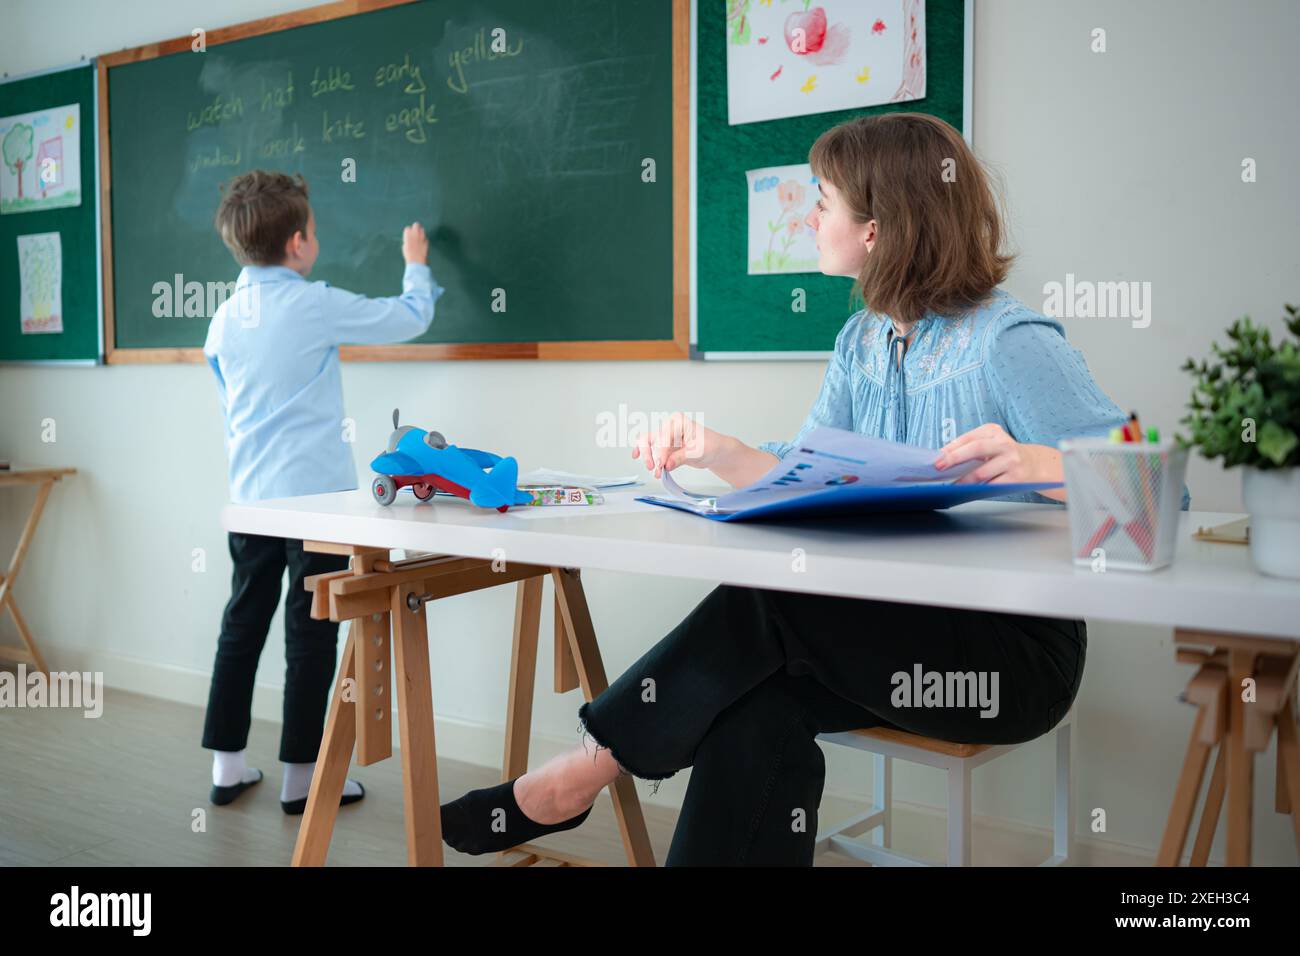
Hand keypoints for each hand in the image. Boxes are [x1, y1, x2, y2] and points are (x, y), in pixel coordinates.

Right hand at [402, 223, 428, 263]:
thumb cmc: (408, 255)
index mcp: (408, 235)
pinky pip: (425, 237)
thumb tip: (409, 238)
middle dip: (415, 227)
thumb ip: (407, 240)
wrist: (416, 260)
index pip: (407, 228)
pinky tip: (422, 243)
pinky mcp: (426, 241)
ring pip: (422, 229)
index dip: (408, 232)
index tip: (408, 235)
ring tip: (419, 237)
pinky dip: (424, 239)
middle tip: (415, 231)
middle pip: (416, 225)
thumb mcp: (405, 246)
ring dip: (420, 231)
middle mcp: (415, 234)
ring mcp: (422, 237)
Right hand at [631, 412, 732, 478]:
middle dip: (649, 454)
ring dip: (647, 457)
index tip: (661, 465)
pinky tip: (636, 456)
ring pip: (648, 444)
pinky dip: (644, 453)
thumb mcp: (698, 452)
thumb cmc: (711, 445)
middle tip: (653, 468)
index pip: (664, 438)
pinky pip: (651, 449)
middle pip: (651, 438)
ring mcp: (666, 437)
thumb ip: (681, 457)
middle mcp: (669, 426)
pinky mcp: (665, 447)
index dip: (661, 453)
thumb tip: (667, 464)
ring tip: (654, 471)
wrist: (716, 451)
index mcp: (678, 421)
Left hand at [933, 423, 1061, 486]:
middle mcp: (1003, 443)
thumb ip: (969, 448)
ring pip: (982, 472)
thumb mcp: (989, 443)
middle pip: (976, 449)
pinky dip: (978, 489)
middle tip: (940, 467)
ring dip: (964, 480)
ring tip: (952, 485)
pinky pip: (991, 485)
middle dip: (955, 458)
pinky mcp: (1015, 477)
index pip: (969, 438)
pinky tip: (969, 491)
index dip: (952, 448)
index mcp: (993, 431)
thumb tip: (944, 458)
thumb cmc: (1002, 454)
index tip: (938, 456)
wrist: (1033, 464)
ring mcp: (1011, 460)